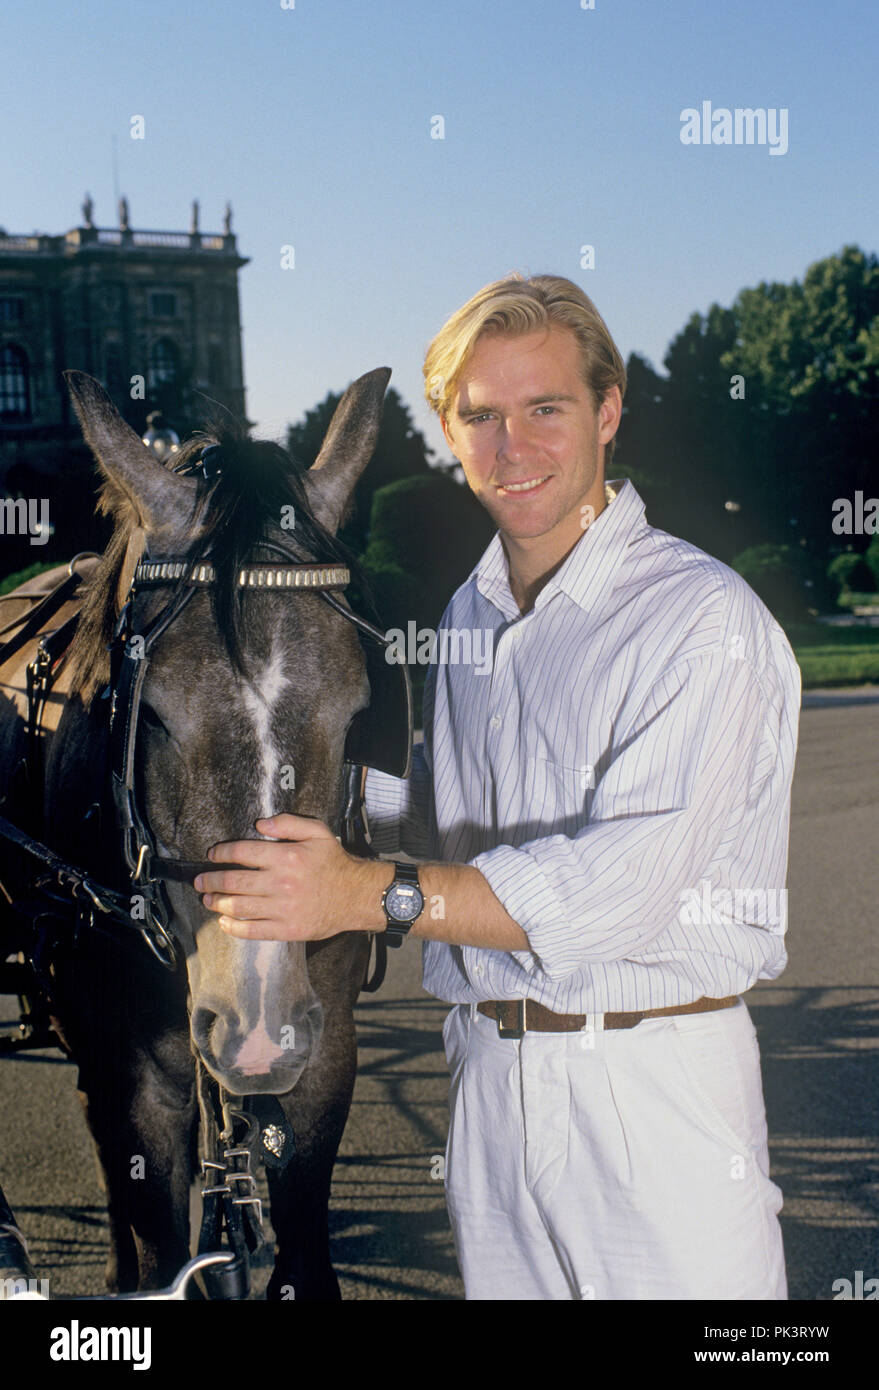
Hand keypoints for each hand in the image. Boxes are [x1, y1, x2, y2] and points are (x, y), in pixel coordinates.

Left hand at [193, 813, 380, 941]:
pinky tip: (224, 921)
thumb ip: (288, 823)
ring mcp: (283, 909)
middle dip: (210, 880)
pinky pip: (253, 930)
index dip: (222, 853)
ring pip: (239, 907)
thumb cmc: (335, 863)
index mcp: (286, 856)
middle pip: (234, 882)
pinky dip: (234, 927)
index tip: (213, 854)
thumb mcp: (318, 832)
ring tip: (207, 899)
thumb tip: (260, 824)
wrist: (357, 896)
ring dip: (217, 903)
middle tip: (200, 881)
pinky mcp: (287, 929)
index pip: (242, 853)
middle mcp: (281, 883)